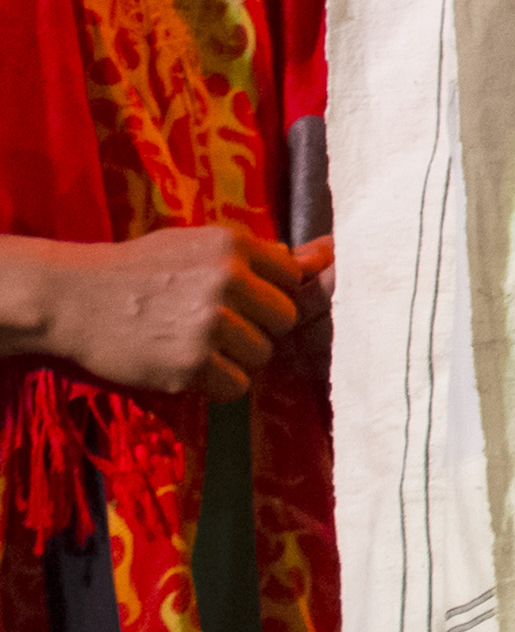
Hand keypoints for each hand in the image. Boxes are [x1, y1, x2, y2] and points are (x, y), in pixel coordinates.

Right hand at [36, 227, 325, 403]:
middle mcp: (227, 280)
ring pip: (262, 354)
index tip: (240, 301)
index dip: (268, 294)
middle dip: (257, 328)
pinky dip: (216, 385)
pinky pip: (235, 386)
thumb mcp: (198, 245)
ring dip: (236, 358)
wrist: (71, 298)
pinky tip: (186, 368)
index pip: (292, 277)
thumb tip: (326, 255)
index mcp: (233, 245)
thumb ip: (259, 254)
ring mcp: (209, 323)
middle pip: (284, 319)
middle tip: (215, 328)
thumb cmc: (140, 271)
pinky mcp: (190, 364)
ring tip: (195, 346)